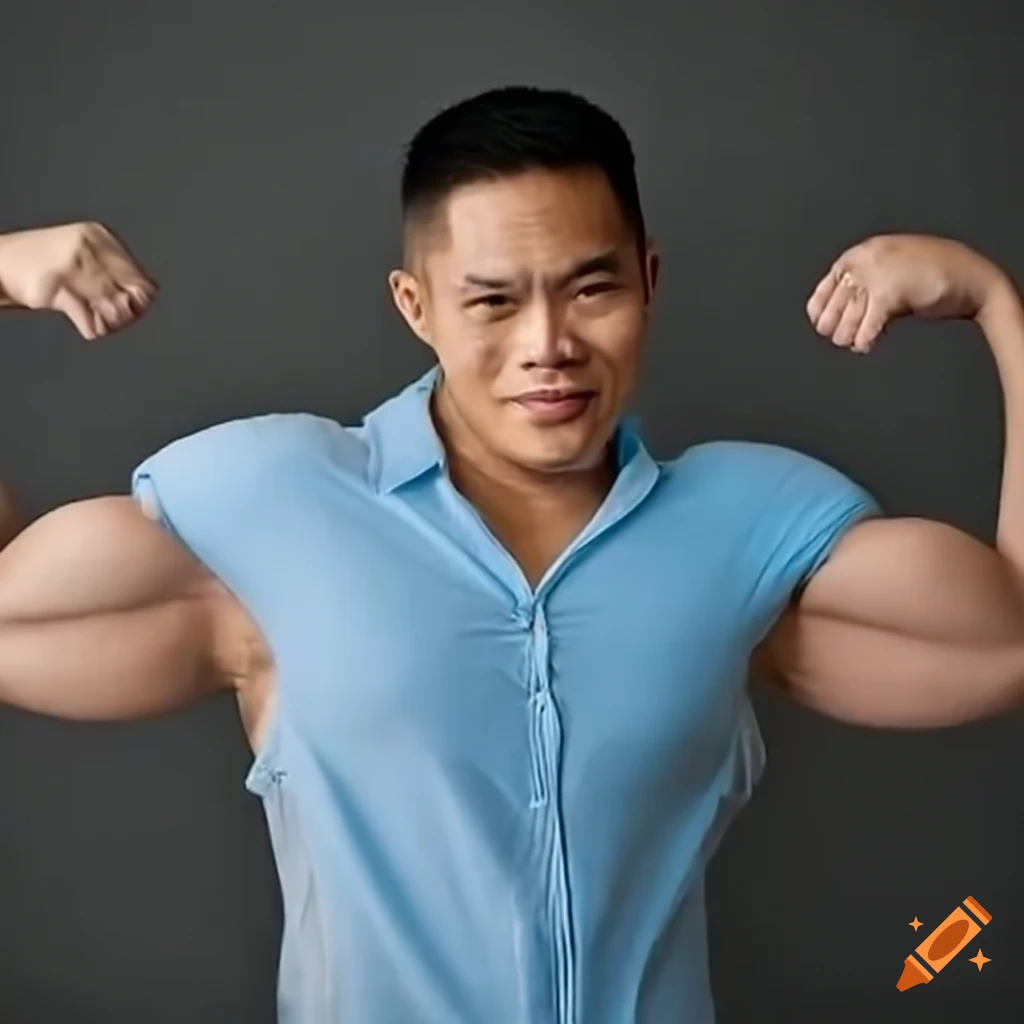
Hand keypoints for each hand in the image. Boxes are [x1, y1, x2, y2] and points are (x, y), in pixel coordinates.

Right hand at [0, 222, 157, 339]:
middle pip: (131, 297)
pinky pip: (92, 323)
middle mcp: (88, 248)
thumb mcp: (83, 255)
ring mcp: (72, 267)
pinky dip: (94, 328)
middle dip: (127, 314)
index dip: (139, 300)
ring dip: (110, 323)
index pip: (141, 279)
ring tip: (98, 319)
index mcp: (98, 235)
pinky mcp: (57, 288)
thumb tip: (150, 294)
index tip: (132, 308)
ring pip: (116, 311)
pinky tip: (87, 324)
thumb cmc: (43, 264)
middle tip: (111, 316)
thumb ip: (114, 269)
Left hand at [805, 233, 1009, 353]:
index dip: (820, 306)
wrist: (973, 278)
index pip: (830, 282)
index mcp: (865, 252)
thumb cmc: (938, 274)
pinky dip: (863, 341)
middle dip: (835, 324)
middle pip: (835, 303)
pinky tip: (865, 346)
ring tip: (856, 342)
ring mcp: (877, 277)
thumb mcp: (894, 269)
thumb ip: (869, 281)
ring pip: (846, 318)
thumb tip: (844, 308)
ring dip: (848, 335)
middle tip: (840, 336)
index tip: (818, 321)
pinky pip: (866, 327)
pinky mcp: (889, 295)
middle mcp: (867, 262)